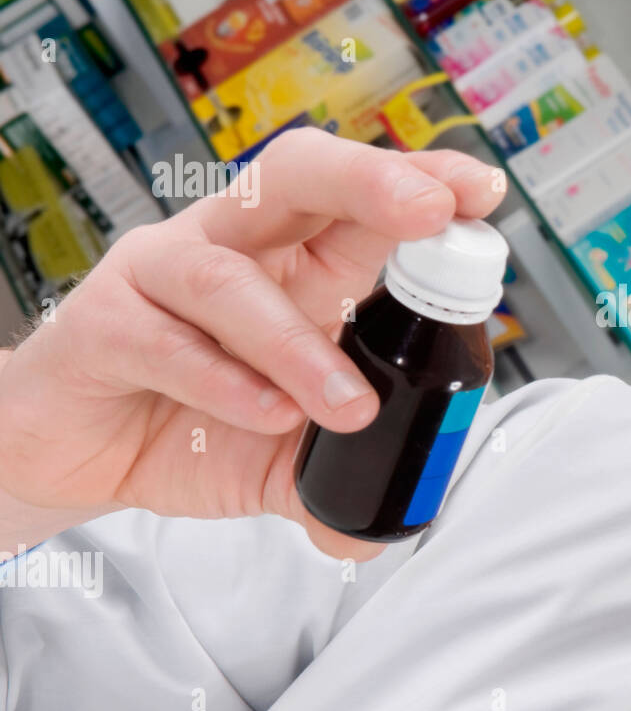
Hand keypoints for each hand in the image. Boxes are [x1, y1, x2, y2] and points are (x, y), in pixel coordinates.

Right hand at [0, 129, 502, 560]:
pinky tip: (264, 416)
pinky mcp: (101, 324)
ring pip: (229, 280)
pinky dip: (222, 382)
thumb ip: (336, 485)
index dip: (419, 183)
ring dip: (298, 346)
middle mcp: (232, 247)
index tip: (479, 191)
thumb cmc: (185, 425)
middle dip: (369, 184)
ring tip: (348, 410)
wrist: (72, 452)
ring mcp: (160, 275)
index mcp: (293, 260)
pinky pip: (164, 341)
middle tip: (430, 210)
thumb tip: (383, 532)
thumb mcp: (283, 461)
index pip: (357, 201)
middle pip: (296, 178)